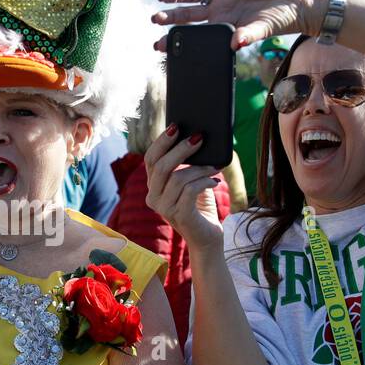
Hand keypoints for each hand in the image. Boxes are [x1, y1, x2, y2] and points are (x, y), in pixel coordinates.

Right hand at [145, 125, 224, 252]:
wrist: (207, 237)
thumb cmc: (200, 206)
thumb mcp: (192, 181)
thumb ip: (187, 165)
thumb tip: (196, 137)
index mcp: (153, 186)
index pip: (150, 159)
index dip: (161, 141)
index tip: (176, 126)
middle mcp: (153, 197)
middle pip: (161, 166)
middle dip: (181, 149)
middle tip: (199, 138)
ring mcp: (164, 208)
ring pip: (177, 178)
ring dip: (199, 168)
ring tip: (214, 167)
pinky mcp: (179, 216)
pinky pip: (189, 191)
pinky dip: (204, 182)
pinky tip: (214, 181)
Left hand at [152, 0, 325, 49]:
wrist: (297, 1)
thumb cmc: (281, 21)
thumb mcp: (263, 30)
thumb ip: (248, 35)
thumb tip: (236, 44)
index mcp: (224, 26)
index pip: (195, 34)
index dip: (177, 39)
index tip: (159, 45)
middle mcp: (220, 10)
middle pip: (189, 14)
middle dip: (171, 17)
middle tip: (155, 19)